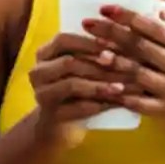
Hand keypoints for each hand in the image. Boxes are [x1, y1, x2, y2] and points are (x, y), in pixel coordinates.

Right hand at [28, 31, 131, 145]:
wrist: (61, 124)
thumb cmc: (76, 87)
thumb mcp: (81, 67)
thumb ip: (94, 54)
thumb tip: (121, 42)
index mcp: (44, 53)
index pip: (63, 40)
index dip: (88, 42)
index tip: (112, 46)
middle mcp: (38, 72)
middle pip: (69, 62)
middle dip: (99, 65)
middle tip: (126, 67)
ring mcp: (42, 94)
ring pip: (72, 84)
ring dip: (100, 85)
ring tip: (122, 87)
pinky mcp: (51, 115)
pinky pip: (77, 107)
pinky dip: (99, 104)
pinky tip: (116, 103)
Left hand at [81, 5, 164, 125]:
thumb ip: (164, 24)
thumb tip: (151, 1)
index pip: (153, 26)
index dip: (127, 16)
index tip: (103, 8)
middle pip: (141, 47)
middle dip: (113, 33)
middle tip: (88, 24)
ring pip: (139, 73)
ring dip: (115, 63)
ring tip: (94, 53)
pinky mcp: (163, 110)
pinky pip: (138, 101)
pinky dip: (119, 94)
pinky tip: (100, 86)